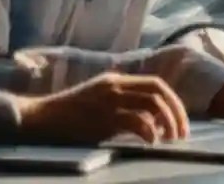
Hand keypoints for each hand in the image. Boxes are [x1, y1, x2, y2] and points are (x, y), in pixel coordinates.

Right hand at [16, 72, 189, 144]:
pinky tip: (151, 143)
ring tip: (169, 141)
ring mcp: (109, 100)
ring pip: (152, 105)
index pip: (156, 83)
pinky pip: (137, 122)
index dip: (173, 101)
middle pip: (159, 91)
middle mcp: (115, 86)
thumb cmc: (69, 115)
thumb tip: (151, 119)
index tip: (180, 121)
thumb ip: (120, 103)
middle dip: (176, 112)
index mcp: (116, 80)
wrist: (42, 117)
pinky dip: (150, 133)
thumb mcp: (98, 100)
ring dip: (167, 124)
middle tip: (181, 134)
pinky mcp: (103, 118)